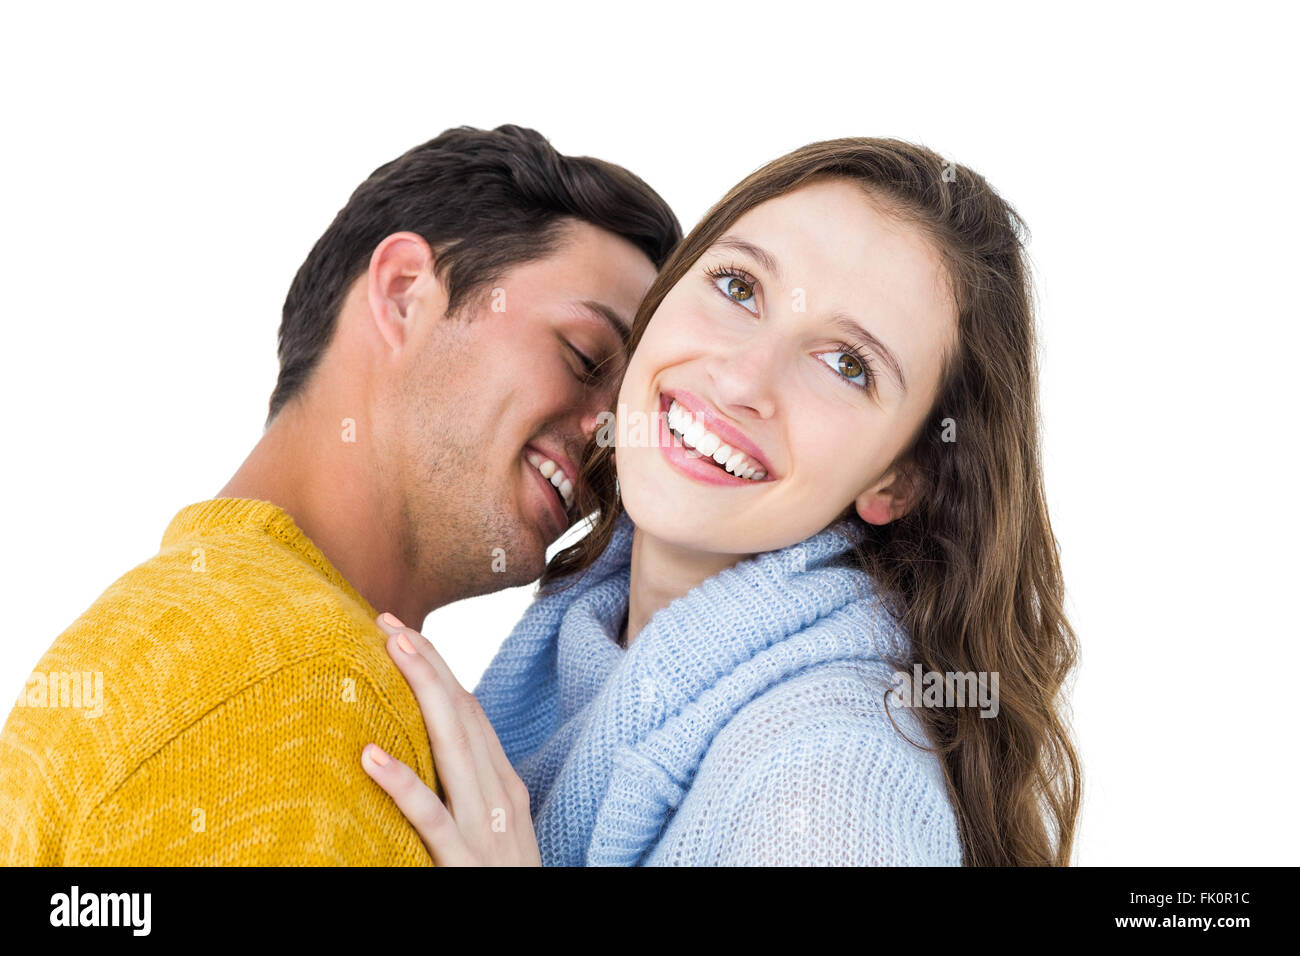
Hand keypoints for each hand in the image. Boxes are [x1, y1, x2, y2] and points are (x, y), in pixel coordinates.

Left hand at [362, 612, 541, 865]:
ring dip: (422, 693)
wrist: (536, 935)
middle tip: (390, 622)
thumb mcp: (495, 833)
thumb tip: (431, 755)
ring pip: (453, 749)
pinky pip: (431, 820)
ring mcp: (486, 832)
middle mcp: (500, 800)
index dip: (440, 670)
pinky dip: (403, 784)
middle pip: (463, 717)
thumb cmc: (505, 884)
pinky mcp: (465, 867)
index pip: (472, 715)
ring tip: (390, 652)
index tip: (406, 635)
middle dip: (429, 664)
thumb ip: (470, 793)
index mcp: (506, 789)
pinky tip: (371, 756)